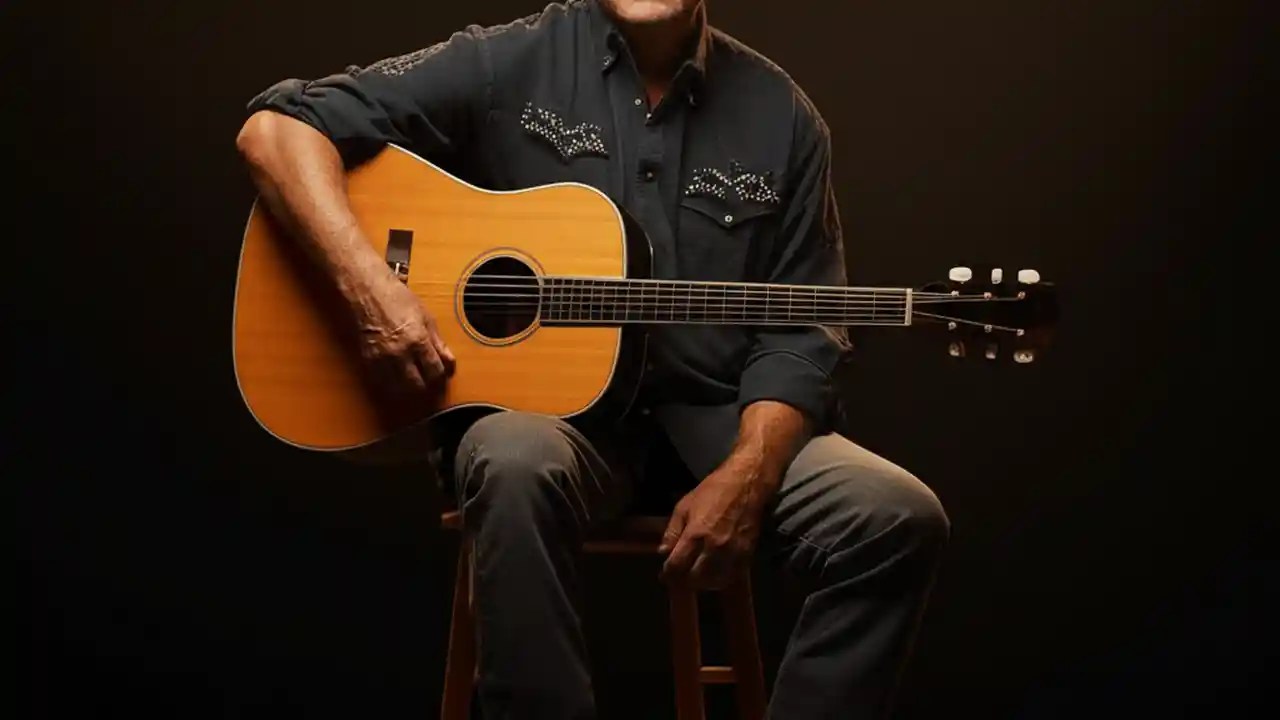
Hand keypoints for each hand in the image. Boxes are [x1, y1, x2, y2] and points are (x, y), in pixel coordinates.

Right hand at [354, 273, 454, 395]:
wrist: (366, 291)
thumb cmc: (397, 298)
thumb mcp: (425, 317)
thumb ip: (438, 343)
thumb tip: (449, 363)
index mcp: (418, 341)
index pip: (435, 372)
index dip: (442, 377)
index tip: (442, 376)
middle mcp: (400, 353)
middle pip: (419, 386)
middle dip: (427, 387)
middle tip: (430, 383)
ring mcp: (382, 359)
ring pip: (400, 390)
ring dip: (410, 389)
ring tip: (415, 381)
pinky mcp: (368, 362)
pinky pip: (383, 384)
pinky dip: (394, 385)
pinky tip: (399, 378)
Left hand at [658, 458, 772, 589]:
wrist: (746, 485)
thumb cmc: (712, 491)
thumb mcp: (684, 506)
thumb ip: (672, 531)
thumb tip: (663, 552)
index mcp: (695, 534)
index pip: (677, 565)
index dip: (668, 574)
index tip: (664, 575)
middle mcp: (714, 547)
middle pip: (695, 579)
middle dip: (684, 581)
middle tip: (680, 577)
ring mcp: (732, 553)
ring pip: (714, 582)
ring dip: (703, 583)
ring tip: (697, 577)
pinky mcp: (747, 554)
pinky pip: (732, 577)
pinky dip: (721, 580)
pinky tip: (715, 575)